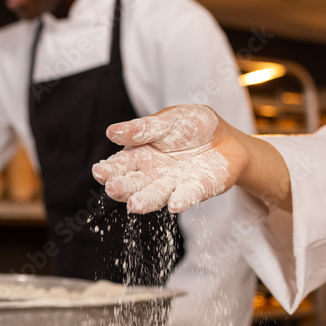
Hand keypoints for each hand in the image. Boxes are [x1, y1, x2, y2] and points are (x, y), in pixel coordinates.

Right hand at [92, 105, 248, 213]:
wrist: (226, 137)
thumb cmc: (191, 126)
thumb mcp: (167, 121)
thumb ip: (143, 129)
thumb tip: (112, 132)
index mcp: (140, 155)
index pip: (120, 165)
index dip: (109, 169)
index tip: (99, 172)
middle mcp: (153, 175)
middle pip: (134, 184)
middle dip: (123, 187)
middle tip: (113, 188)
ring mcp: (173, 185)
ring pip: (156, 195)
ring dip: (146, 200)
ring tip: (134, 205)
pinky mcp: (197, 190)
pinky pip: (188, 196)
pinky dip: (182, 200)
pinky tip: (175, 205)